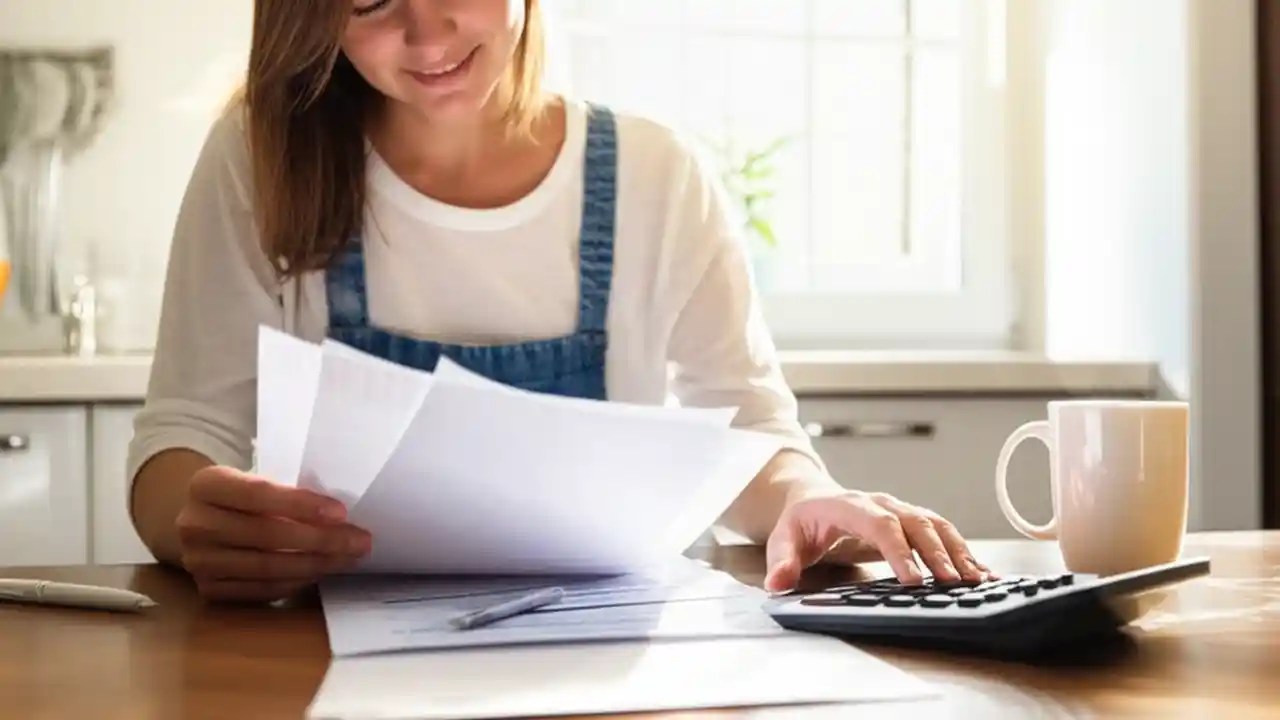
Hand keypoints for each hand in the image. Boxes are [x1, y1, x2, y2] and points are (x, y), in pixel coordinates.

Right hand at [175, 466, 372, 601]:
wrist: (196, 521)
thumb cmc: (240, 497)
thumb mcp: (252, 480)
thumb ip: (283, 492)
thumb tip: (339, 517)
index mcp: (206, 485)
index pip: (258, 494)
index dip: (301, 505)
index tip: (341, 513)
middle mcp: (194, 524)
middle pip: (266, 535)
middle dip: (320, 540)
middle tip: (359, 541)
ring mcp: (198, 561)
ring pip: (267, 567)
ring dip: (315, 565)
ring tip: (347, 558)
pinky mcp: (208, 589)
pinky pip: (261, 589)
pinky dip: (296, 582)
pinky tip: (320, 572)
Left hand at [763, 490, 991, 592]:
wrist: (814, 500)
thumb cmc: (801, 522)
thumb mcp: (783, 539)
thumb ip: (781, 561)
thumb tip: (778, 583)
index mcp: (850, 506)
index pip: (879, 524)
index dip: (898, 550)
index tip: (913, 580)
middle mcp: (881, 503)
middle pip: (915, 523)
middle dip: (935, 553)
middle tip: (950, 583)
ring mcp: (900, 510)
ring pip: (935, 525)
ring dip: (957, 551)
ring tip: (975, 580)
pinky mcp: (912, 521)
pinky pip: (943, 532)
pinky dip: (963, 551)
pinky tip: (981, 573)